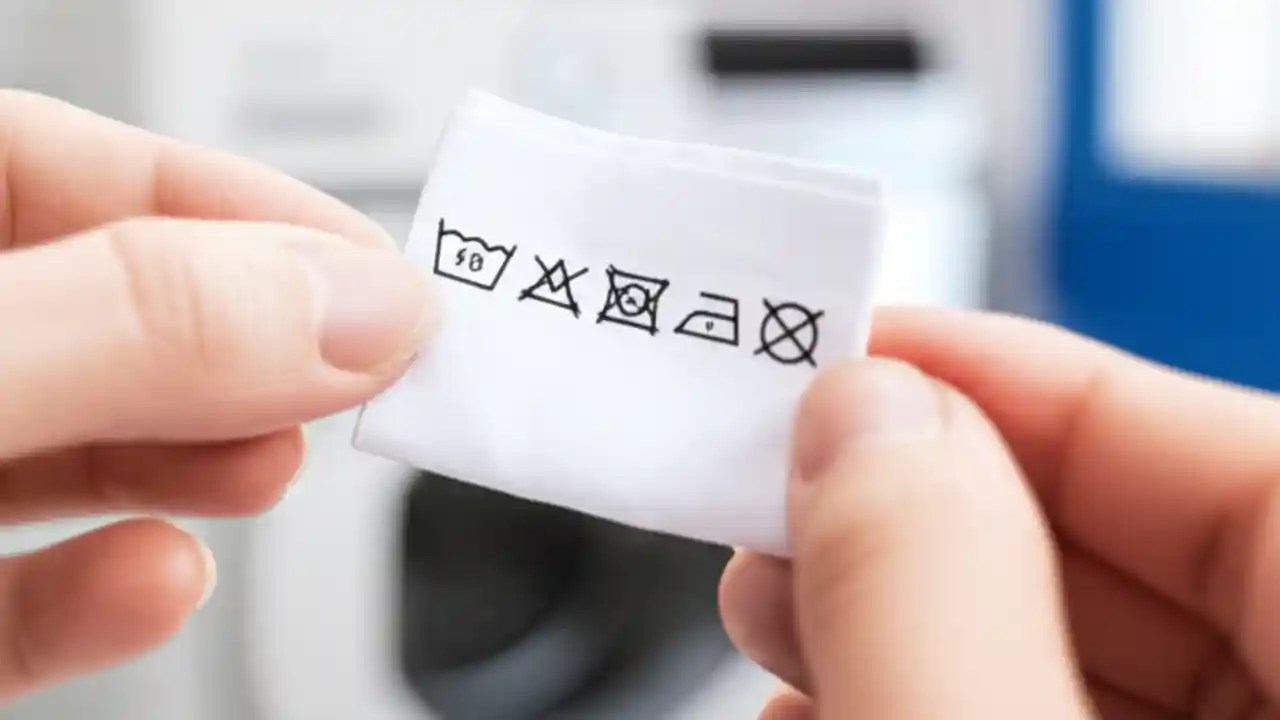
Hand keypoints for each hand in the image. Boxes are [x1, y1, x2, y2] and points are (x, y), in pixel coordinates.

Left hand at [0, 92, 431, 700]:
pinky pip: (5, 599)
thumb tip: (348, 309)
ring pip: (58, 449)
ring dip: (187, 460)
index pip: (57, 166)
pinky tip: (161, 579)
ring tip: (274, 467)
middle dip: (236, 339)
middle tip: (367, 367)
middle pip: (88, 307)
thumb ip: (137, 330)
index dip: (223, 203)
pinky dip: (100, 594)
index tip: (371, 267)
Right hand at [721, 308, 1279, 718]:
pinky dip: (936, 701)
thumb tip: (863, 420)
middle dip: (938, 514)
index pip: (1256, 470)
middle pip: (1156, 564)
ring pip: (1093, 664)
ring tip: (779, 606)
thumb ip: (935, 601)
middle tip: (793, 486)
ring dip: (911, 614)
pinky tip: (830, 705)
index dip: (1044, 386)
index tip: (872, 353)